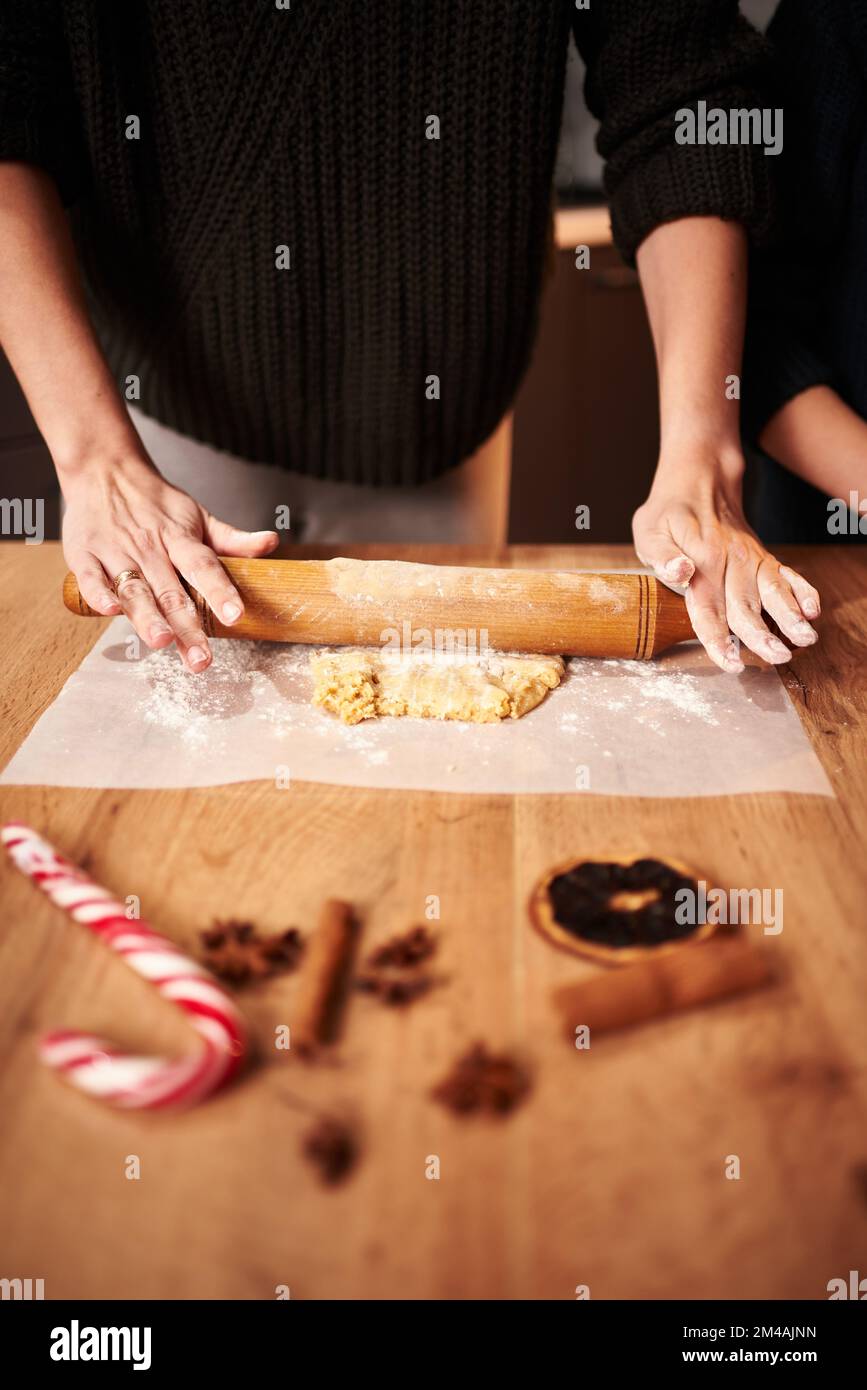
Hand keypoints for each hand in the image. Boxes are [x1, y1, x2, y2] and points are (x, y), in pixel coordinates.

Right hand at [62, 452, 278, 671]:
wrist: (104, 469)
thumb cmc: (155, 502)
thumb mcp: (198, 515)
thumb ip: (233, 538)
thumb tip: (271, 543)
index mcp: (179, 538)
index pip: (203, 566)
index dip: (220, 591)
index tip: (235, 616)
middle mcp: (149, 547)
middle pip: (171, 591)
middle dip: (187, 626)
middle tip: (201, 658)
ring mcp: (115, 551)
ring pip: (134, 589)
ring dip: (147, 616)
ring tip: (161, 641)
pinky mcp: (84, 554)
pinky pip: (90, 577)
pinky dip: (98, 593)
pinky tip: (110, 611)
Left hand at [632, 447, 819, 671]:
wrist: (698, 479)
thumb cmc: (668, 513)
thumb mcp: (649, 530)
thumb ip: (661, 555)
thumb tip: (679, 571)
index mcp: (701, 560)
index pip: (709, 608)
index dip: (718, 639)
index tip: (730, 662)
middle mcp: (731, 560)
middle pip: (746, 605)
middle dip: (762, 635)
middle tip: (777, 658)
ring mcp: (751, 558)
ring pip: (773, 591)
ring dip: (790, 616)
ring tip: (804, 639)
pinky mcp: (763, 556)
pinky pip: (787, 574)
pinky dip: (803, 590)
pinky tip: (813, 609)